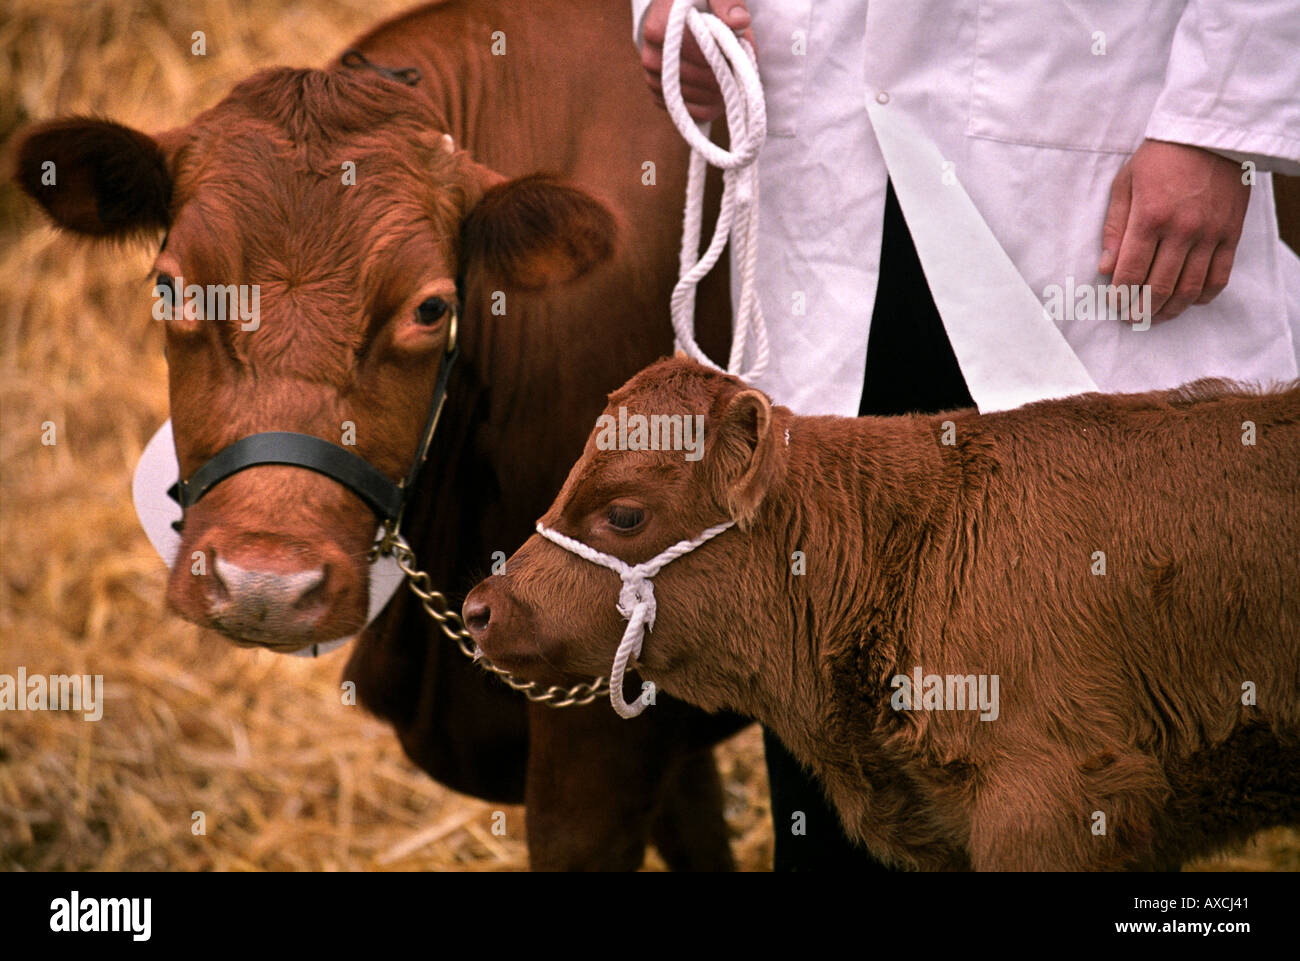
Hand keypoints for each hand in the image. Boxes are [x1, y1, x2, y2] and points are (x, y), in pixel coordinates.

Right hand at [641, 0, 753, 122]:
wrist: (677, 14)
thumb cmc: (697, 2)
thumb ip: (726, 2)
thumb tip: (740, 22)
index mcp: (660, 29)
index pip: (698, 56)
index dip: (725, 58)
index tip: (744, 52)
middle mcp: (652, 57)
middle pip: (697, 80)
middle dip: (725, 77)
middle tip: (743, 70)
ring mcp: (653, 78)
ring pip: (692, 100)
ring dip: (718, 95)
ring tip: (734, 81)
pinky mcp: (659, 94)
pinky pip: (686, 112)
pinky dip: (707, 108)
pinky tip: (720, 96)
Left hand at [1099, 139, 1250, 322]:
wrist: (1209, 134)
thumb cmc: (1160, 157)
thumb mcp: (1125, 185)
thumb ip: (1114, 228)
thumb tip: (1105, 267)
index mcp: (1150, 218)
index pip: (1130, 272)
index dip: (1120, 296)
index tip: (1114, 305)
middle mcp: (1182, 230)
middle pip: (1159, 287)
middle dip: (1141, 310)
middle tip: (1132, 319)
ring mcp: (1210, 234)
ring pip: (1189, 289)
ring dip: (1170, 310)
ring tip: (1156, 316)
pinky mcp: (1231, 234)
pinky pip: (1219, 277)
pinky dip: (1204, 296)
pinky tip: (1189, 302)